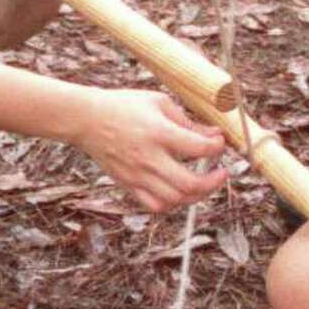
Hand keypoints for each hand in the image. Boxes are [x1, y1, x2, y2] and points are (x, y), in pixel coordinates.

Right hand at [75, 89, 228, 212]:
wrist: (87, 119)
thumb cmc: (124, 106)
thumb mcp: (159, 103)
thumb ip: (187, 121)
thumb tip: (213, 135)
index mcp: (158, 132)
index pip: (198, 148)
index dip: (217, 147)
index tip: (219, 143)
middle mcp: (148, 157)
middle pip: (189, 183)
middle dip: (213, 182)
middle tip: (222, 172)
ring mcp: (137, 175)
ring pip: (175, 200)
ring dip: (196, 194)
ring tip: (203, 182)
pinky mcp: (128, 184)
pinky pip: (155, 205)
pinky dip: (173, 202)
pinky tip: (179, 190)